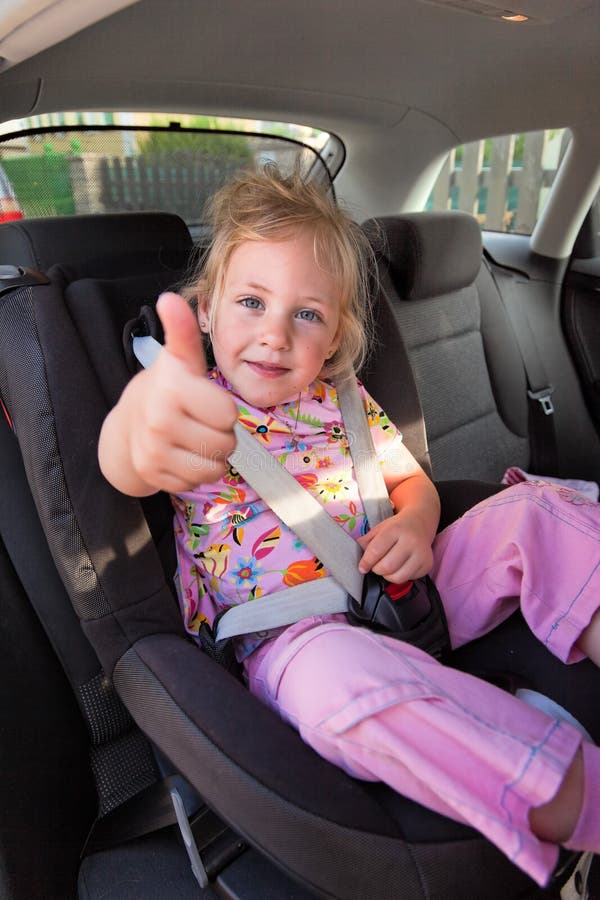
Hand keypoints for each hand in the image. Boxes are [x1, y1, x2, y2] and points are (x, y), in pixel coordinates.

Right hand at [99, 292, 236, 494]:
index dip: (222, 408)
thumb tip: (170, 298)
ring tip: (194, 438)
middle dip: (219, 434)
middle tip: (199, 421)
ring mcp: (154, 450)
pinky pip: (198, 481)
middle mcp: (159, 420)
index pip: (228, 414)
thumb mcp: (178, 360)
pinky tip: (182, 454)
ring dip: (212, 455)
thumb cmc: (166, 388)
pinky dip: (196, 471)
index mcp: (171, 388)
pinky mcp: (154, 474)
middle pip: (225, 443)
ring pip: (214, 467)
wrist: (127, 424)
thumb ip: (182, 331)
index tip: (204, 401)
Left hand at [357, 508, 433, 583]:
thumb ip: (366, 542)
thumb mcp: (379, 529)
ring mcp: (421, 553)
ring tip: (387, 567)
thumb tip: (356, 559)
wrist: (419, 522)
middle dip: (376, 569)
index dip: (366, 562)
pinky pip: (408, 579)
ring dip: (387, 575)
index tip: (362, 567)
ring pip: (398, 577)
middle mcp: (411, 541)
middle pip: (387, 567)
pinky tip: (400, 566)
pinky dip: (399, 576)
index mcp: (395, 529)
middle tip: (376, 565)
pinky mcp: (427, 564)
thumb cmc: (396, 527)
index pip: (376, 551)